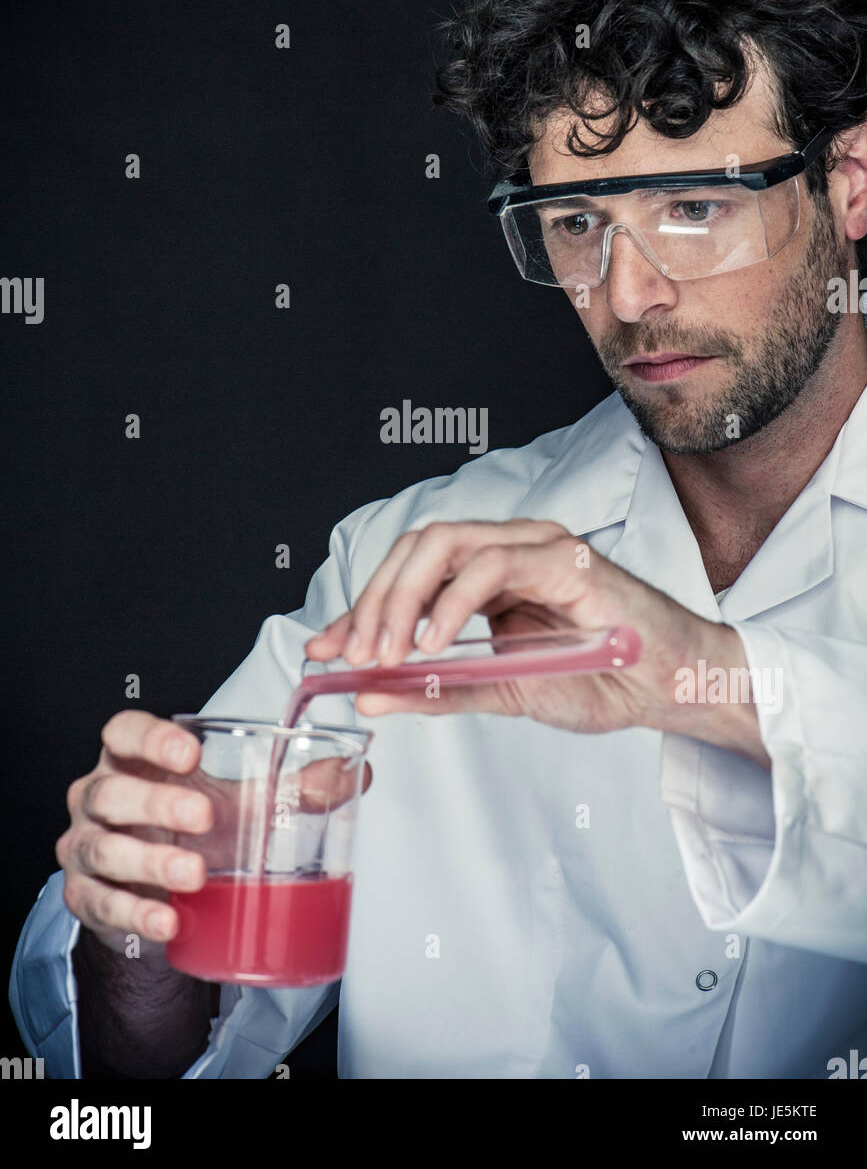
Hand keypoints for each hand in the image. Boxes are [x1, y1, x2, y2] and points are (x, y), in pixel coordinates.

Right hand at [57, 710, 374, 956]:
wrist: (161, 888)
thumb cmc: (193, 826)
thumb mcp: (239, 800)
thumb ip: (294, 785)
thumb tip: (357, 772)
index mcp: (133, 760)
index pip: (124, 732)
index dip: (150, 738)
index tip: (189, 753)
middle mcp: (99, 797)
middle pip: (111, 791)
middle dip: (156, 804)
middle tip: (204, 818)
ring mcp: (86, 847)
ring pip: (103, 849)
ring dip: (150, 863)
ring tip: (193, 875)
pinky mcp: (86, 896)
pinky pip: (101, 904)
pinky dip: (135, 914)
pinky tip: (167, 922)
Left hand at [304, 519, 768, 766]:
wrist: (674, 688)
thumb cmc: (604, 680)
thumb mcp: (501, 690)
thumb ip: (435, 689)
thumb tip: (367, 694)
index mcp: (495, 569)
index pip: (411, 568)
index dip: (362, 606)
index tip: (327, 649)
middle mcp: (512, 546)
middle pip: (419, 546)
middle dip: (374, 599)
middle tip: (352, 653)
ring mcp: (539, 546)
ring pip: (446, 543)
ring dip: (404, 598)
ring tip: (386, 653)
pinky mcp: (566, 560)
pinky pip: (493, 565)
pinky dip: (451, 603)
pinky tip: (432, 644)